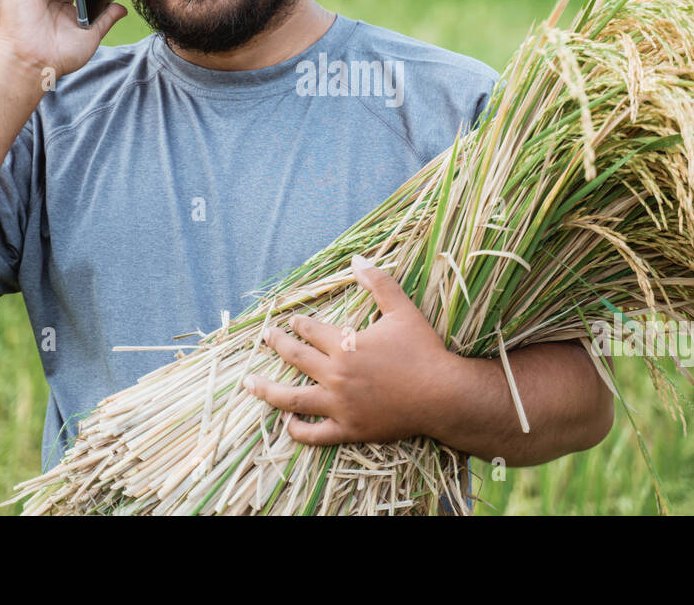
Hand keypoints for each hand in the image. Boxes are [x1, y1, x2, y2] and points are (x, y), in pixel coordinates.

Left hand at [243, 255, 459, 445]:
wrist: (443, 395)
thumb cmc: (423, 350)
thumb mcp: (402, 310)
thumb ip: (378, 283)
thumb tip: (356, 259)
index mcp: (346, 345)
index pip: (310, 331)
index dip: (298, 324)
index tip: (291, 322)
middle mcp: (336, 375)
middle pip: (295, 358)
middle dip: (277, 344)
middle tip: (267, 337)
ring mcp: (340, 405)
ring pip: (292, 398)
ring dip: (267, 391)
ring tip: (249, 384)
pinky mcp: (349, 429)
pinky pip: (316, 434)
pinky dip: (298, 430)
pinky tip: (287, 424)